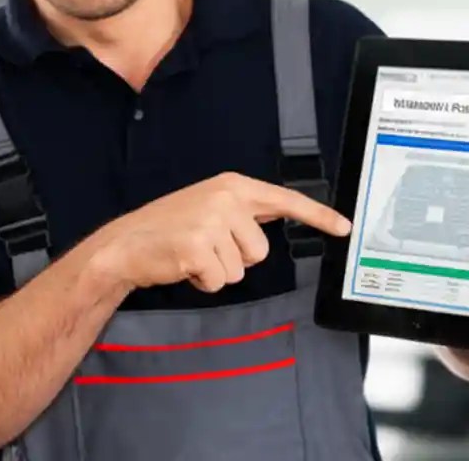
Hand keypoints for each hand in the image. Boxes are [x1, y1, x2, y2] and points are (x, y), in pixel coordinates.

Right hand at [98, 172, 351, 293]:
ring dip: (218, 271)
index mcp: (231, 186)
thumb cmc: (167, 228)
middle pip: (261, 250)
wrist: (124, 244)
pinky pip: (220, 281)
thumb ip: (244, 211)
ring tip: (192, 254)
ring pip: (242, 269)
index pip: (284, 200)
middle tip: (205, 246)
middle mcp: (225, 199)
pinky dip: (202, 282)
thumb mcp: (208, 206)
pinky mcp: (197, 248)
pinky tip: (183, 265)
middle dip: (236, 258)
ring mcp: (211, 222)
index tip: (344, 227)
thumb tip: (279, 214)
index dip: (318, 216)